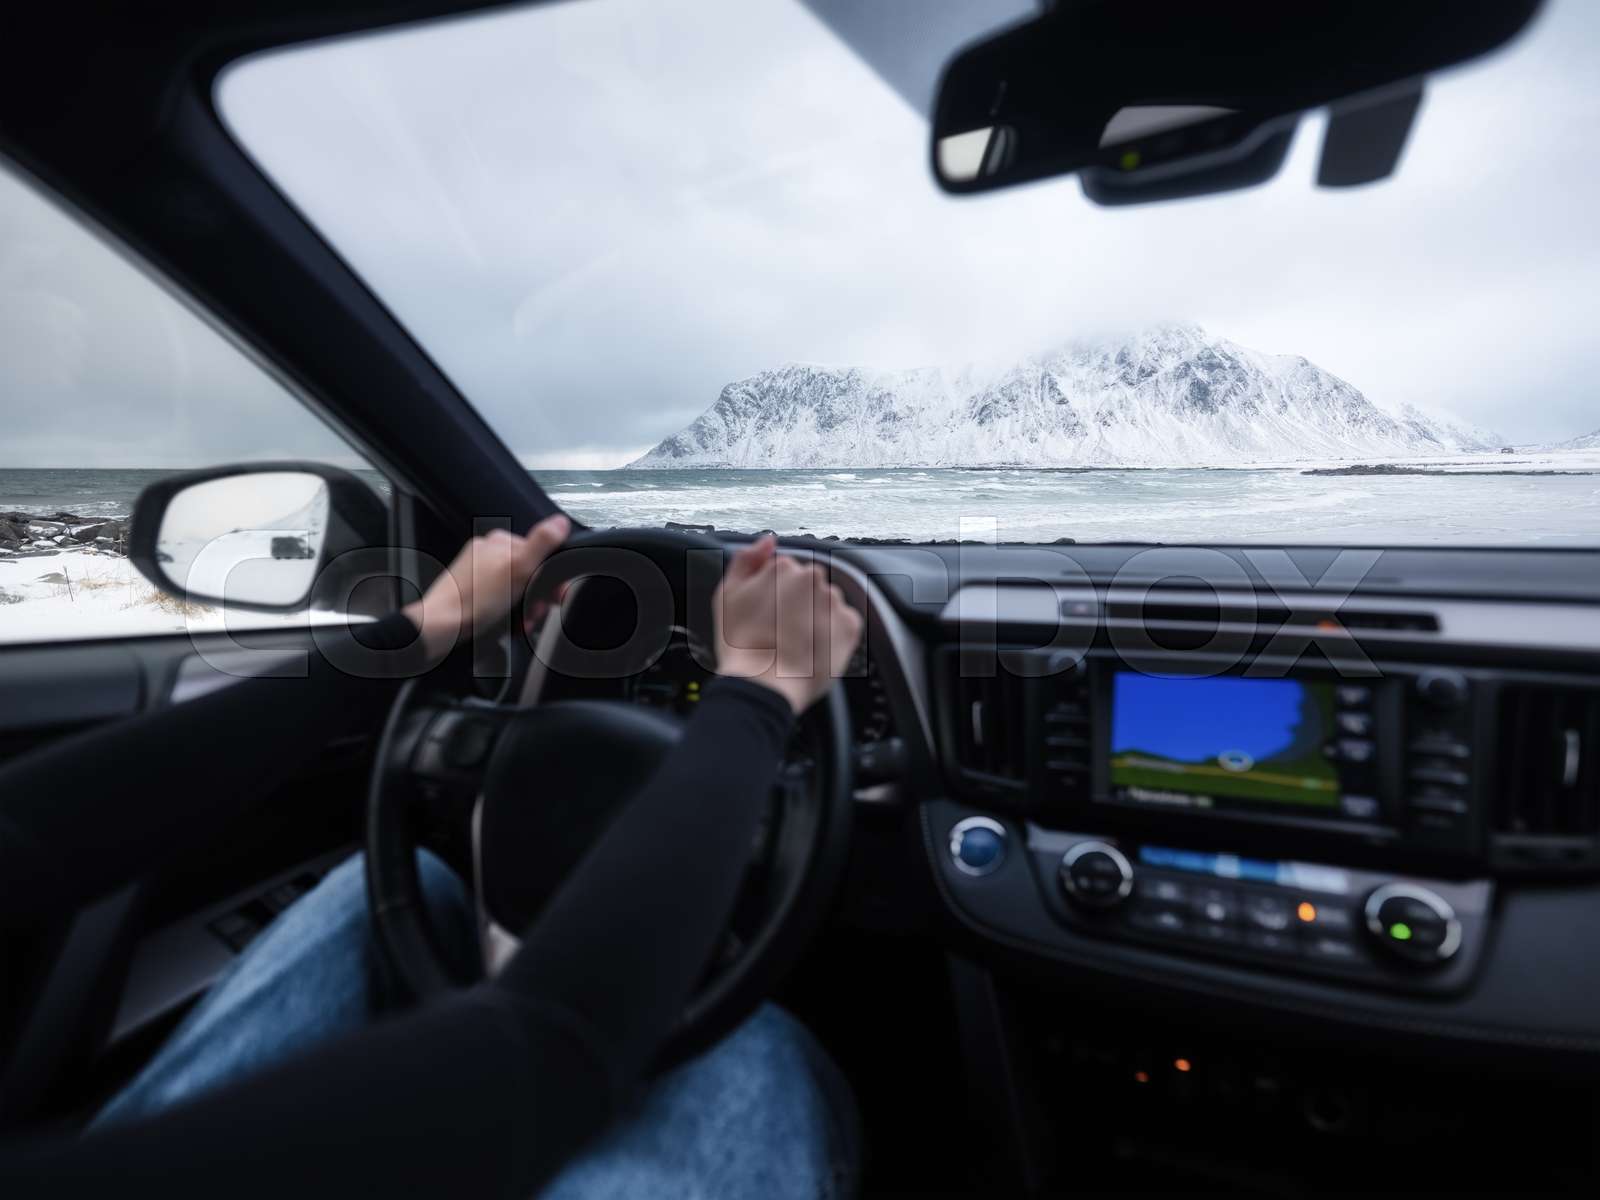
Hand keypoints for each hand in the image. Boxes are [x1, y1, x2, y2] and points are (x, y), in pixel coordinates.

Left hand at [402, 514, 570, 662]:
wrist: (441, 627)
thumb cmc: (474, 601)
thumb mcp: (518, 569)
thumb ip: (541, 543)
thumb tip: (560, 522)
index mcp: (499, 542)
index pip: (538, 556)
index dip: (549, 579)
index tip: (552, 597)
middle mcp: (487, 555)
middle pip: (528, 576)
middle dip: (535, 599)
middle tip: (532, 614)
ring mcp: (478, 575)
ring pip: (515, 592)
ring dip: (523, 610)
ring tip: (518, 623)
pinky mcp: (472, 594)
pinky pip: (500, 603)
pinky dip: (507, 616)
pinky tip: (506, 625)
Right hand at [712, 535, 863, 713]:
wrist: (764, 685)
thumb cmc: (740, 644)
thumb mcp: (726, 595)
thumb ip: (746, 560)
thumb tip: (768, 541)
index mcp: (784, 566)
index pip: (784, 573)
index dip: (773, 596)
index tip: (766, 616)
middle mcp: (813, 577)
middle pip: (807, 586)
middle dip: (797, 604)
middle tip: (780, 632)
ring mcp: (834, 601)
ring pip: (826, 603)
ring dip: (816, 617)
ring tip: (796, 643)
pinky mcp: (850, 625)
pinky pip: (843, 624)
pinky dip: (832, 634)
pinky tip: (813, 649)